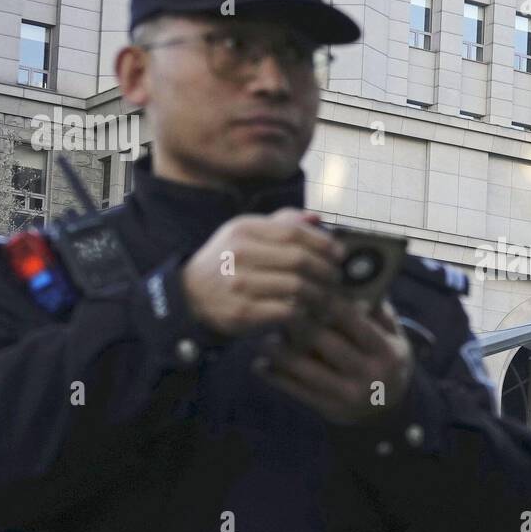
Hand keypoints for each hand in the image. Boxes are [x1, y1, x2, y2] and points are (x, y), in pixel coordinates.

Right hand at [181, 208, 343, 336]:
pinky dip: (303, 312)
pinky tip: (306, 311)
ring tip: (326, 297)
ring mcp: (239, 283)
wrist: (191, 295)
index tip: (339, 254)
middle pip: (300, 260)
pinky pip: (287, 311)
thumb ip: (282, 224)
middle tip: (335, 278)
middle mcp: (239, 253)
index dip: (323, 243)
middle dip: (326, 270)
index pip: (294, 232)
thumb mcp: (248, 234)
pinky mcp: (242, 312)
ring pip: (297, 287)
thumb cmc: (230, 261)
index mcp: (244, 229)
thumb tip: (317, 219)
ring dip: (319, 294)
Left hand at [255, 297, 415, 425]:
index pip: (357, 324)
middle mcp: (371, 376)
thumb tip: (354, 276)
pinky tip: (261, 365)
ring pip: (310, 372)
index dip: (331, 304)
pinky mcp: (331, 409)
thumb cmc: (385, 359)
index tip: (308, 286)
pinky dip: (278, 379)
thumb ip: (377, 310)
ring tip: (263, 339)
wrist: (387, 409)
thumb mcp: (394, 337)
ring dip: (283, 355)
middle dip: (302, 327)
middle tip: (278, 308)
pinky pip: (300, 393)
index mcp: (387, 352)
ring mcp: (349, 396)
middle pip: (330, 346)